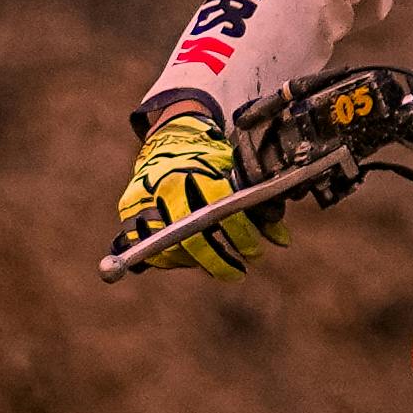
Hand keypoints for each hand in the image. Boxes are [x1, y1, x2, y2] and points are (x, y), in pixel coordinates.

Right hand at [115, 96, 269, 276]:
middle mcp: (168, 186)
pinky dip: (170, 260)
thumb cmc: (210, 160)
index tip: (255, 252)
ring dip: (197, 263)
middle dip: (220, 261)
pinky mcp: (130, 210)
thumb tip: (282, 240)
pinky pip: (148, 249)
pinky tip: (189, 259)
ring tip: (216, 265)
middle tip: (239, 272)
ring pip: (170, 248)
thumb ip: (258, 205)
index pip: (221, 211)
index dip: (240, 235)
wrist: (171, 140)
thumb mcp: (237, 174)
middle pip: (193, 237)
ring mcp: (144, 199)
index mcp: (197, 171)